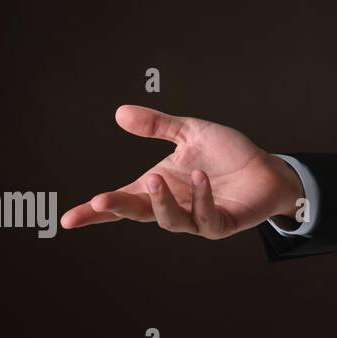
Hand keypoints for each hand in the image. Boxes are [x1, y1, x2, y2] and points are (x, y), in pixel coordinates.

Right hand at [60, 105, 304, 238]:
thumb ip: (158, 125)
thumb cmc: (228, 154)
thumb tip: (121, 112)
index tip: (69, 219)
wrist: (267, 168)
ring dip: (161, 201)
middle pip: (139, 213)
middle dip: (118, 208)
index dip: (97, 211)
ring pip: (170, 220)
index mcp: (161, 186)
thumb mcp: (190, 132)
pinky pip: (206, 218)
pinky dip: (201, 198)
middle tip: (100, 201)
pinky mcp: (221, 224)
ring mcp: (196, 219)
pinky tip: (200, 178)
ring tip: (157, 177)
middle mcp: (174, 205)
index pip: (124, 200)